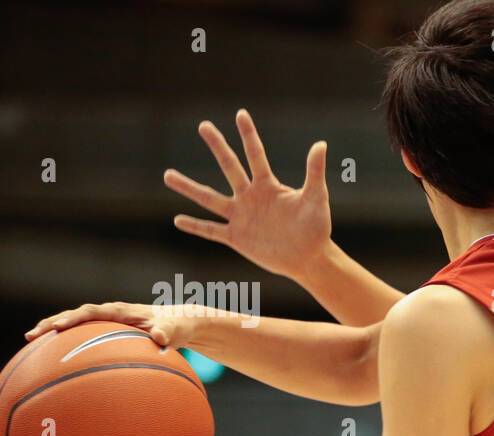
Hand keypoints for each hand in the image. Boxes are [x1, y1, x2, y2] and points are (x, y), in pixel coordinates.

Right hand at [25, 301, 205, 347]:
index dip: (73, 319)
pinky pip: (83, 334)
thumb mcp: (175, 329)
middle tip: (32, 335)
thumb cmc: (177, 326)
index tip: (58, 328)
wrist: (180, 324)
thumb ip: (167, 332)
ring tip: (31, 342)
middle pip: (75, 316)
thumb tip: (160, 337)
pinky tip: (54, 356)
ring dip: (54, 331)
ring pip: (75, 324)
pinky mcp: (108, 331)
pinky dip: (68, 341)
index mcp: (121, 310)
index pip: (91, 312)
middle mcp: (110, 313)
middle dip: (53, 323)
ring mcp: (107, 322)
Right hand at [164, 109, 331, 280]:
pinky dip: (195, 226)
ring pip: (210, 199)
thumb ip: (315, 172)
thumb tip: (321, 143)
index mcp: (269, 186)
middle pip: (230, 167)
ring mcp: (241, 217)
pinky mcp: (237, 238)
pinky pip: (211, 230)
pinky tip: (177, 219)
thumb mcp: (316, 199)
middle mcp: (250, 197)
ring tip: (167, 174)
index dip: (249, 135)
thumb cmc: (316, 228)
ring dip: (189, 187)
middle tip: (204, 125)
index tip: (240, 113)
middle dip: (218, 146)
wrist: (310, 258)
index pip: (256, 155)